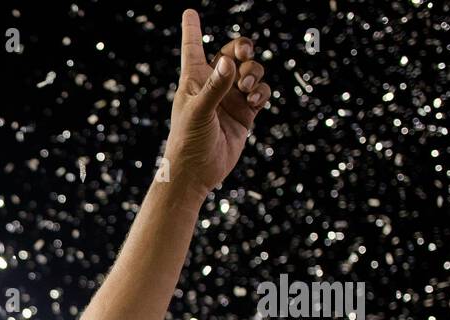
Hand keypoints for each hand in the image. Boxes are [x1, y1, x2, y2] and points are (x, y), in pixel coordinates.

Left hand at [164, 10, 272, 199]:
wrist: (197, 173)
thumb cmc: (187, 142)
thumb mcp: (198, 112)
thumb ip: (214, 87)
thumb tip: (228, 61)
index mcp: (193, 80)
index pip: (192, 48)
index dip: (192, 29)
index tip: (190, 11)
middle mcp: (213, 85)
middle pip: (232, 53)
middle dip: (242, 48)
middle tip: (245, 53)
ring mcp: (230, 99)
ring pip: (250, 71)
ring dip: (254, 72)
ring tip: (247, 87)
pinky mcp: (244, 114)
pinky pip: (260, 92)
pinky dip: (261, 91)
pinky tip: (255, 100)